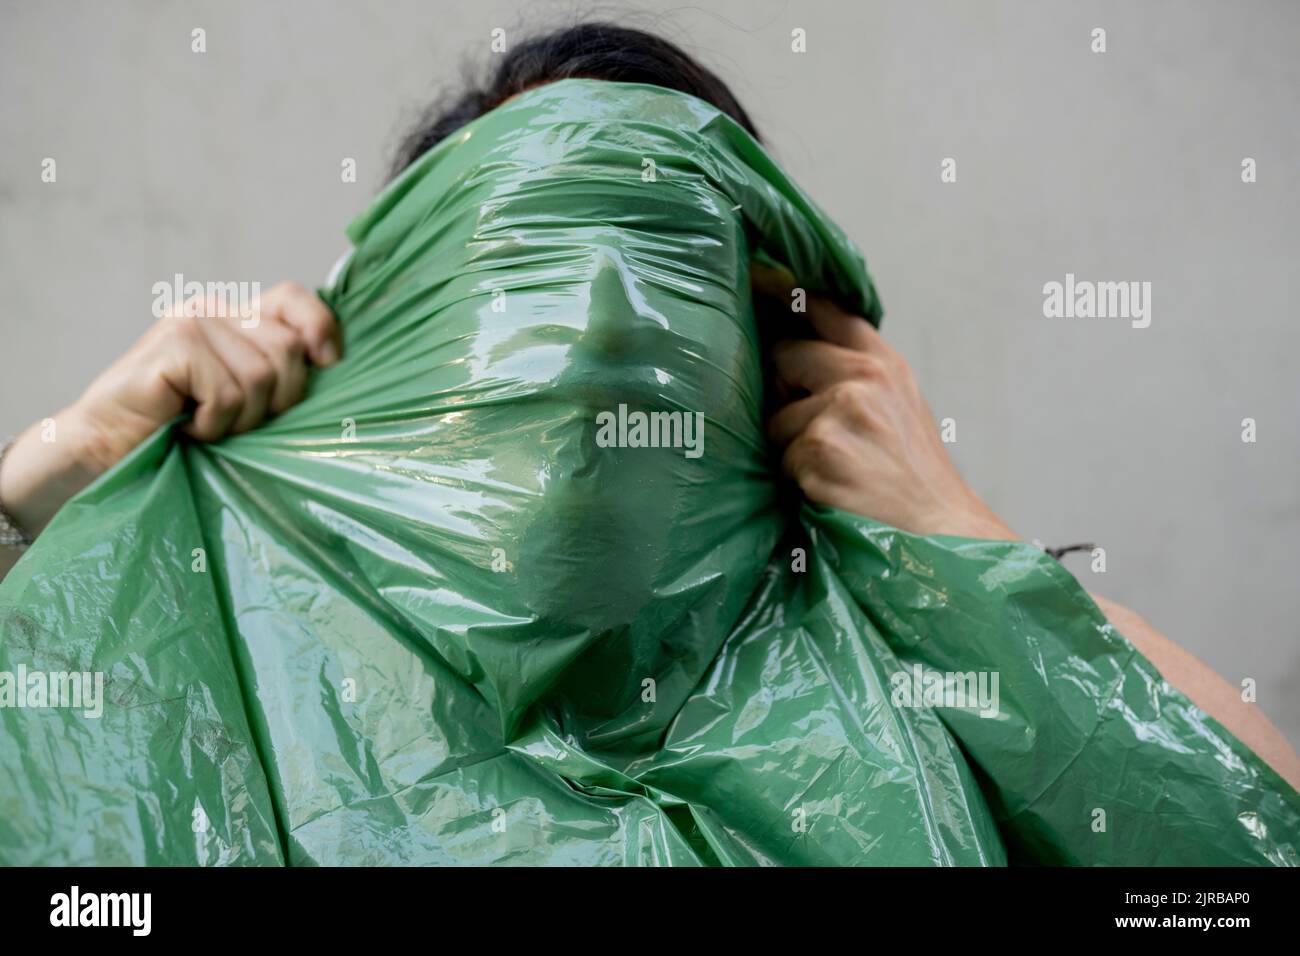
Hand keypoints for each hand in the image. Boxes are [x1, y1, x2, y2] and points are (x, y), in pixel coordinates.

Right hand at [1, 282, 339, 536]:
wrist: (106, 448)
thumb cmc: (179, 430)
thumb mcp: (242, 398)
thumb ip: (277, 372)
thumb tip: (335, 365)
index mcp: (234, 316)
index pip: (295, 298)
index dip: (320, 328)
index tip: (326, 364)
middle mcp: (213, 309)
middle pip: (288, 347)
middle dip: (277, 399)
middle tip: (237, 420)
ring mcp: (191, 322)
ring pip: (261, 375)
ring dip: (241, 417)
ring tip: (207, 424)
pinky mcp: (175, 344)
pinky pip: (228, 392)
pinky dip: (214, 423)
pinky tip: (187, 426)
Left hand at [760, 277, 1015, 539]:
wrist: (938, 532)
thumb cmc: (913, 479)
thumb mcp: (898, 409)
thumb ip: (855, 377)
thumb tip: (786, 358)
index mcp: (885, 363)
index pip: (827, 309)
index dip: (785, 292)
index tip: (757, 278)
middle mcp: (864, 376)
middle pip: (784, 355)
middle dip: (784, 393)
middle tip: (815, 431)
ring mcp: (840, 410)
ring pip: (777, 418)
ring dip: (792, 448)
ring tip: (836, 472)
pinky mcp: (819, 448)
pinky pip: (781, 457)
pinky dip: (797, 478)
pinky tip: (832, 490)